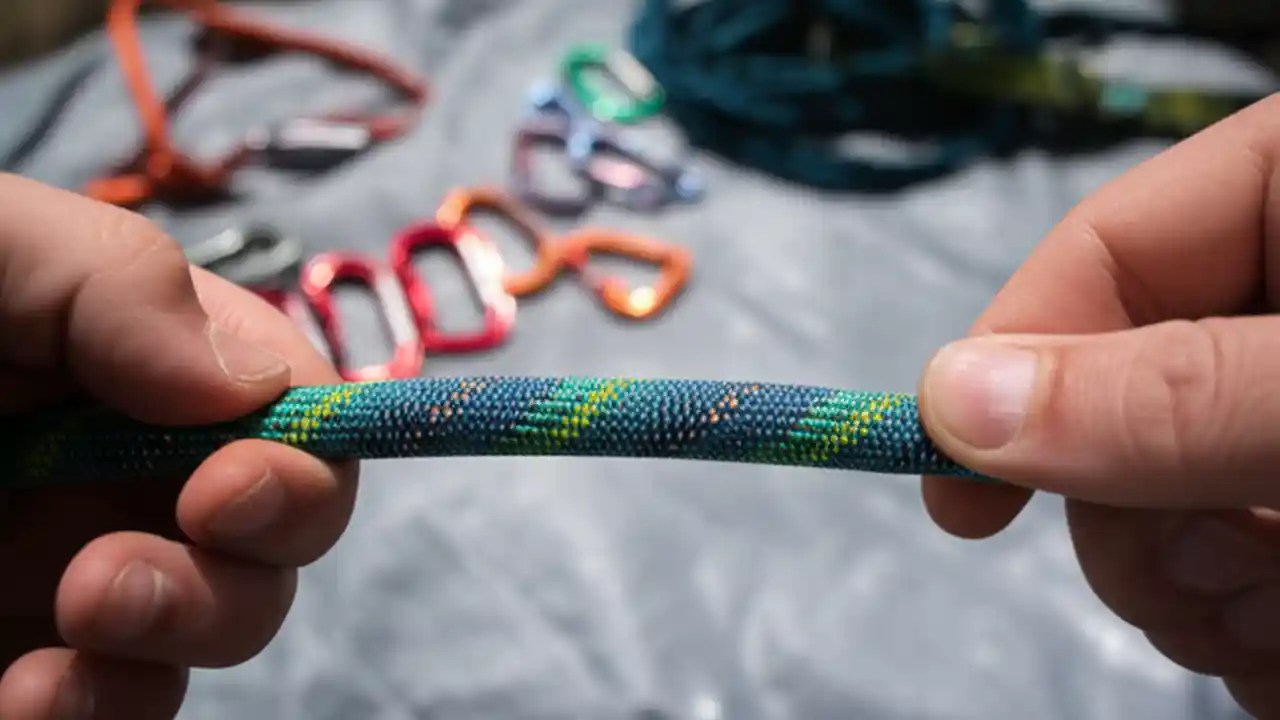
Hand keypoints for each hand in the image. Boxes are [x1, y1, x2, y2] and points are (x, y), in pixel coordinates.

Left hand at [0, 174, 358, 718]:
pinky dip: (100, 715)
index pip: (294, 409)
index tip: (227, 492)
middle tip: (108, 585)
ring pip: (222, 630)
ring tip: (54, 659)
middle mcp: (131, 466)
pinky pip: (122, 707)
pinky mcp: (37, 660)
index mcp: (138, 360)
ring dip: (177, 648)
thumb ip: (111, 282)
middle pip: (284, 535)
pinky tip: (24, 698)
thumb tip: (251, 384)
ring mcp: (84, 571)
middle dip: (238, 572)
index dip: (301, 459)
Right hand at [916, 96, 1279, 716]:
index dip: (1013, 369)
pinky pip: (1250, 561)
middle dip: (1137, 517)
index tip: (956, 505)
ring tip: (1273, 639)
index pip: (1107, 249)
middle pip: (1131, 395)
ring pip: (1182, 494)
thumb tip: (951, 398)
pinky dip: (1250, 627)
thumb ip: (1171, 395)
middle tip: (1202, 591)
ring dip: (1199, 593)